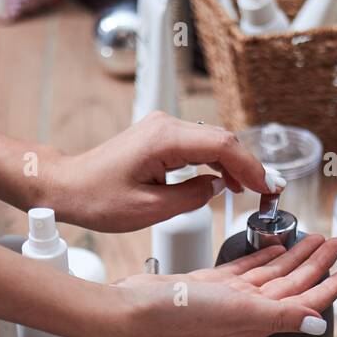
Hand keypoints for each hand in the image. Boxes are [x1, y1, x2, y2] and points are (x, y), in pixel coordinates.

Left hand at [46, 111, 277, 232]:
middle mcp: (165, 126)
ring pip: (211, 141)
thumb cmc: (97, 199)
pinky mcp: (158, 138)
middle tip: (268, 191)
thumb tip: (217, 187)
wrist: (68, 186)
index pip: (221, 145)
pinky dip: (216, 162)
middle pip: (221, 139)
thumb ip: (191, 197)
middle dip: (248, 165)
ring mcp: (162, 129)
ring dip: (233, 164)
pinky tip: (225, 182)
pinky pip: (197, 146)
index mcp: (164, 140)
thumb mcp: (149, 210)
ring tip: (250, 190)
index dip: (250, 166)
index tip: (267, 187)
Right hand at [114, 235, 336, 336]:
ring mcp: (231, 298)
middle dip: (317, 263)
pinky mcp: (212, 285)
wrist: (138, 310)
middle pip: (294, 284)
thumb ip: (284, 316)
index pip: (306, 301)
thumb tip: (319, 324)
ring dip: (295, 256)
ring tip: (314, 238)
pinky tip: (275, 247)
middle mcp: (250, 310)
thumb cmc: (183, 314)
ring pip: (272, 274)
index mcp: (261, 319)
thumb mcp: (241, 312)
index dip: (330, 286)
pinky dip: (263, 257)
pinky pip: (247, 269)